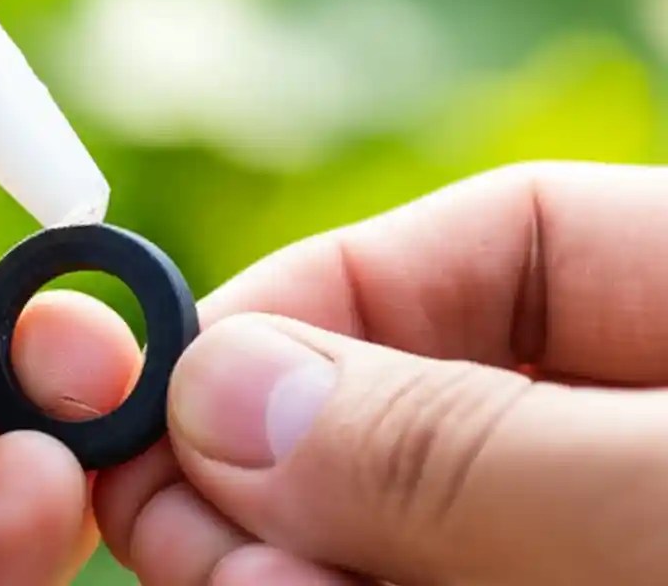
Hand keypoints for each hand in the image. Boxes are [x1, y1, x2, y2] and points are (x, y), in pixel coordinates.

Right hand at [91, 162, 667, 584]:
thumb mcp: (664, 505)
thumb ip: (453, 443)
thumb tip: (218, 389)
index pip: (506, 235)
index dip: (323, 287)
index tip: (179, 379)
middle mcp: (648, 431)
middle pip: (423, 393)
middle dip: (277, 450)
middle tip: (168, 512)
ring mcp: (606, 540)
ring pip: (404, 521)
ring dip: (285, 545)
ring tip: (239, 583)